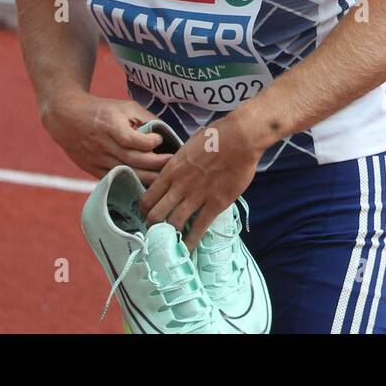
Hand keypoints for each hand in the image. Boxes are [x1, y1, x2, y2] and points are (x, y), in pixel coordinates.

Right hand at [41, 93, 171, 185]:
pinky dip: (132, 184)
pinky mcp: (94, 170)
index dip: (149, 143)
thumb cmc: (101, 110)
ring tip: (164, 177)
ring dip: (148, 178)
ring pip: (126, 174)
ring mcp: (97, 159)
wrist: (66, 118)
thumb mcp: (124, 106)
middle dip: (156, 164)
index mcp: (110, 125)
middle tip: (172, 163)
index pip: (132, 140)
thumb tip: (167, 131)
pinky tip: (146, 184)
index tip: (159, 140)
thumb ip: (146, 118)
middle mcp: (103, 144)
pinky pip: (116, 180)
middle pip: (133, 160)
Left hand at [139, 113, 264, 249]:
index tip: (146, 216)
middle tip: (156, 232)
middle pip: (156, 214)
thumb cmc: (216, 136)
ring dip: (170, 236)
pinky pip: (199, 227)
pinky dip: (191, 241)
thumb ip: (179, 164)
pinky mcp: (216, 204)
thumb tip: (174, 172)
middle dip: (153, 226)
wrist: (241, 137)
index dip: (144, 211)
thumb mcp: (188, 147)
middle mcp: (180, 186)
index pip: (148, 197)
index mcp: (171, 170)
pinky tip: (187, 249)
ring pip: (174, 223)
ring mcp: (197, 196)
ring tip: (169, 244)